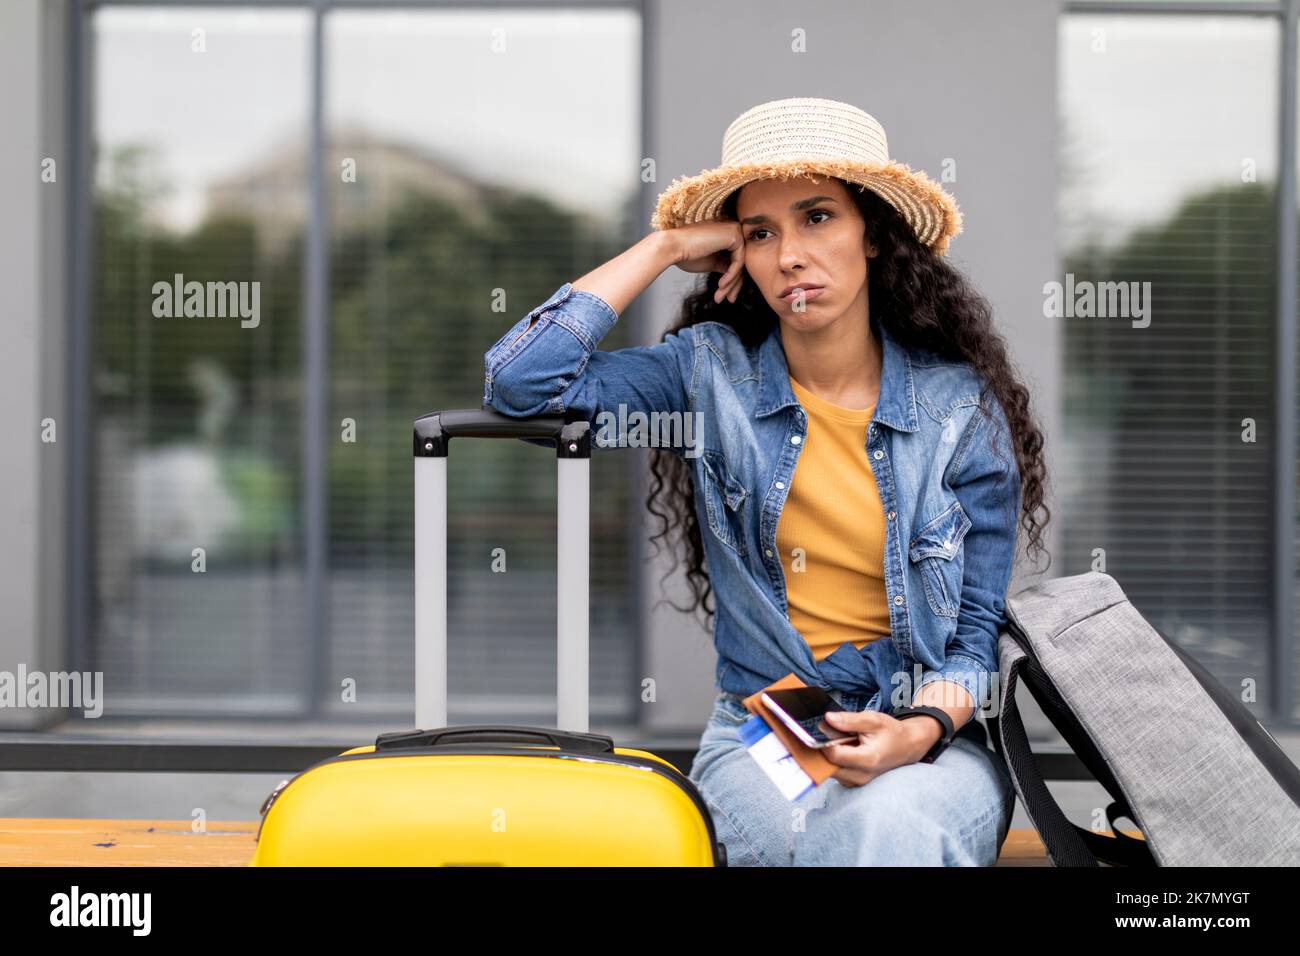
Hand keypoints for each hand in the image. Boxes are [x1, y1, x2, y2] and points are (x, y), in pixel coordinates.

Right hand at [664, 220, 745, 303]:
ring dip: (731, 283)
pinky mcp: (734, 235)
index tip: (726, 295)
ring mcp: (734, 229)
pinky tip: (721, 285)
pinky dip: (731, 276)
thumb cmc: (686, 254)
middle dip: (734, 284)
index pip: (736, 259)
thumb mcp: (711, 262)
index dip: (732, 279)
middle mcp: (731, 229)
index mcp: (725, 233)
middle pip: (740, 261)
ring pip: (741, 263)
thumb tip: (735, 276)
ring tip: (720, 295)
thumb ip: (724, 265)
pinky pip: (739, 261)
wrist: (672, 247)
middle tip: (729, 300)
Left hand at [817, 710, 933, 787]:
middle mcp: (862, 776)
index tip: (820, 729)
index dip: (823, 742)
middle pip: (829, 766)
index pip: (834, 755)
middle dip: (823, 750)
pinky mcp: (854, 783)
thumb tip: (827, 719)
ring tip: (837, 741)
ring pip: (830, 771)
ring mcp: (858, 783)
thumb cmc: (891, 732)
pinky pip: (836, 773)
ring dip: (828, 756)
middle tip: (825, 733)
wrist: (906, 747)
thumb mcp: (873, 720)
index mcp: (868, 760)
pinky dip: (834, 762)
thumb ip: (849, 720)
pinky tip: (841, 749)